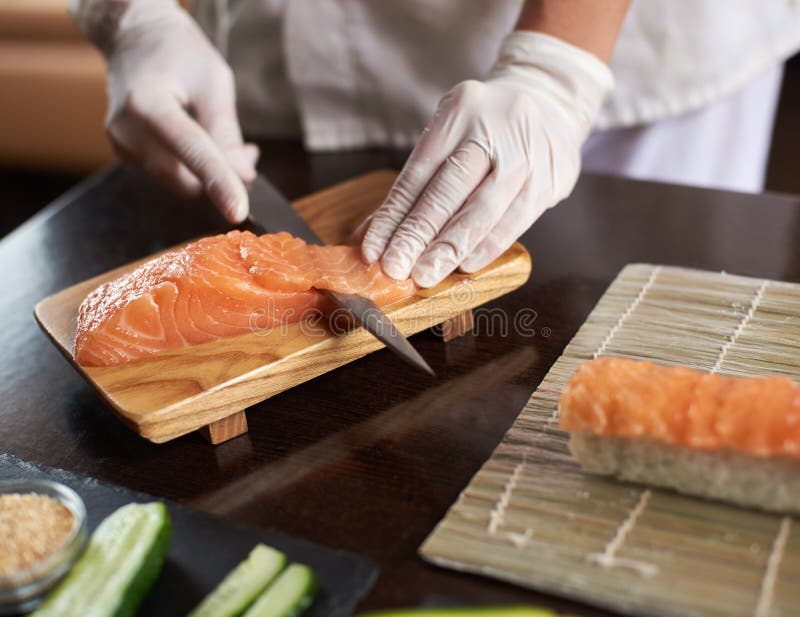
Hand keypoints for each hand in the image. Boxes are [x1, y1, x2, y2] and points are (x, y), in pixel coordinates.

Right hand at [101, 1, 256, 221]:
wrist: (133, 37)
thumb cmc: (178, 51)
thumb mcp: (214, 81)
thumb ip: (226, 131)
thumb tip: (241, 176)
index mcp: (147, 104)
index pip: (191, 153)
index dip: (219, 183)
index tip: (239, 211)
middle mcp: (126, 130)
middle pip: (185, 180)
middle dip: (223, 177)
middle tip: (249, 155)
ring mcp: (121, 145)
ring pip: (180, 182)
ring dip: (211, 174)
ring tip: (231, 145)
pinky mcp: (125, 154)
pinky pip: (169, 174)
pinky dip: (194, 168)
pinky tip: (205, 144)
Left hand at [360, 32, 612, 286]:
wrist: (553, 100)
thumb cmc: (487, 127)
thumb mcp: (450, 133)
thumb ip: (417, 183)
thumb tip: (375, 235)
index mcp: (460, 111)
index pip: (418, 172)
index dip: (393, 215)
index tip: (373, 249)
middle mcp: (495, 129)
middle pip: (448, 191)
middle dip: (417, 235)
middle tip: (394, 268)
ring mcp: (527, 154)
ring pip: (483, 210)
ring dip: (450, 248)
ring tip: (425, 275)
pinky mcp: (552, 178)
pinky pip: (514, 221)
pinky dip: (486, 246)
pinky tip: (464, 264)